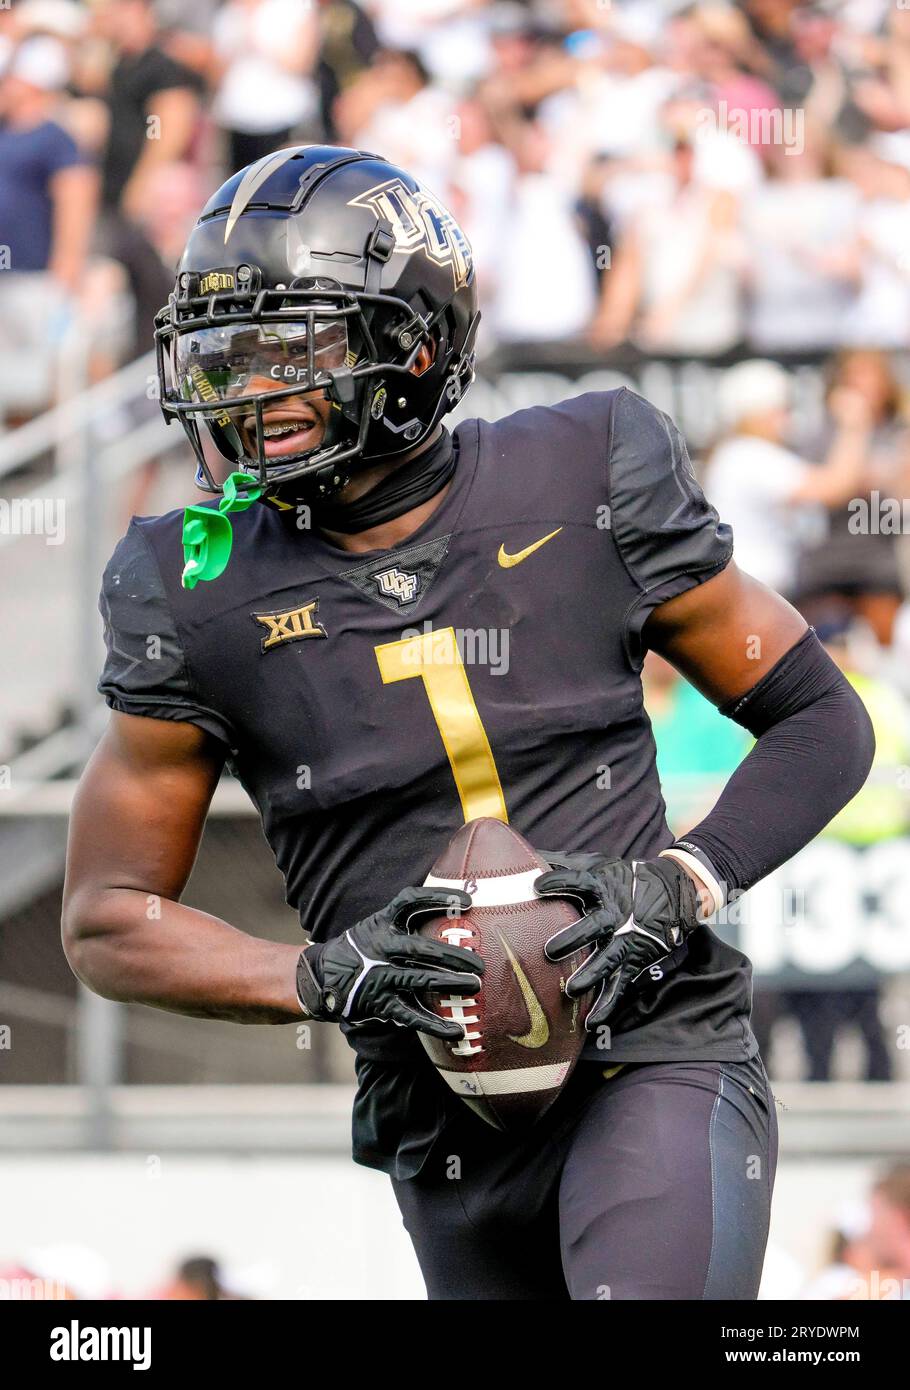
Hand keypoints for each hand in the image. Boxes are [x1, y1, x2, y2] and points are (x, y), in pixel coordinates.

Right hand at [295, 886, 481, 1039]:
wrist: (325, 976)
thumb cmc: (363, 946)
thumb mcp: (377, 923)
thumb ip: (408, 917)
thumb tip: (456, 904)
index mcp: (382, 924)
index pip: (410, 902)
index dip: (439, 898)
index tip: (468, 902)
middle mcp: (381, 948)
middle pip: (422, 949)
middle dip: (454, 955)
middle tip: (480, 963)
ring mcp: (380, 978)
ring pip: (421, 981)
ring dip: (451, 984)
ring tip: (476, 986)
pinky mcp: (381, 1004)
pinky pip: (412, 1016)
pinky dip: (435, 1025)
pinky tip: (456, 1031)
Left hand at [534, 857, 699, 1029]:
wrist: (671, 893)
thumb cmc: (624, 879)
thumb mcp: (599, 865)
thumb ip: (565, 864)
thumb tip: (528, 856)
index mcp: (603, 888)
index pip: (579, 882)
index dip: (559, 883)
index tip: (536, 886)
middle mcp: (614, 914)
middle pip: (593, 927)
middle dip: (572, 939)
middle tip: (549, 951)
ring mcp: (624, 940)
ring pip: (607, 960)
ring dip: (589, 975)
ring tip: (569, 990)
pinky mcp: (632, 961)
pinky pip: (619, 986)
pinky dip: (606, 1004)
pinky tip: (591, 1021)